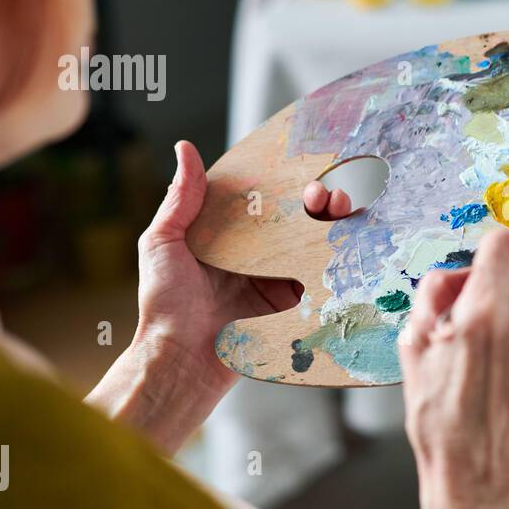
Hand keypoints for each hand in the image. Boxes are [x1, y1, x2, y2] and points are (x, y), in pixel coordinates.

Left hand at [89, 140, 351, 453]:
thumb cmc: (164, 303)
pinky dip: (331, 264)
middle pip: (290, 220)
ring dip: (328, 227)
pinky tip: (345, 245)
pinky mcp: (290, 305)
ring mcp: (274, 279)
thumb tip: (185, 148)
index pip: (258, 200)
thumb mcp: (163, 242)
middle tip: (329, 189)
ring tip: (344, 208)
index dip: (280, 180)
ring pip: (308, 246)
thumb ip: (181, 200)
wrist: (181, 360)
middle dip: (314, 201)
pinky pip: (316, 281)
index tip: (301, 161)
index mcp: (225, 236)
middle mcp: (253, 255)